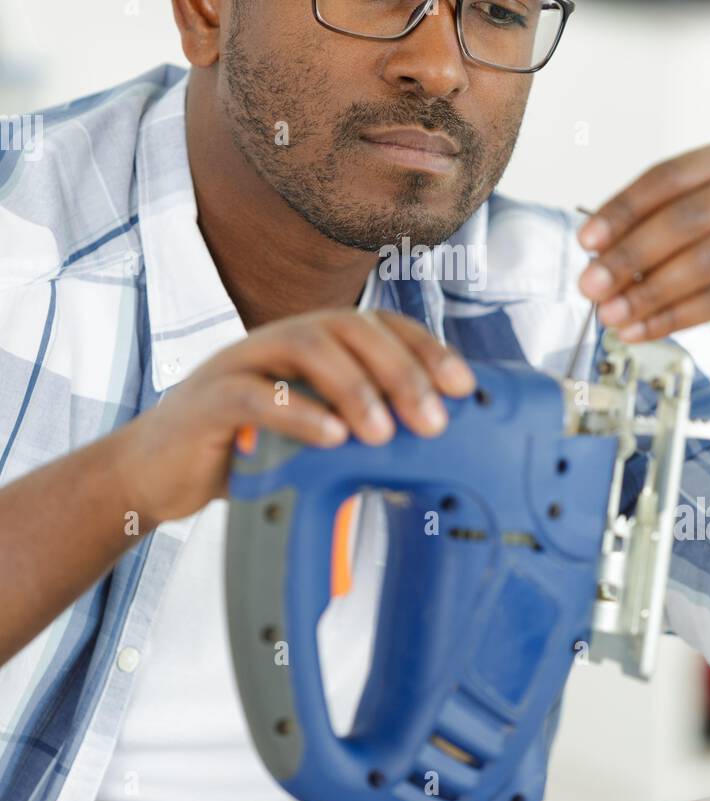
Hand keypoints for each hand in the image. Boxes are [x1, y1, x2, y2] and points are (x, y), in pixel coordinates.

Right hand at [114, 308, 475, 524]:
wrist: (155, 473)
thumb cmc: (241, 451)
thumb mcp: (310, 436)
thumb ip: (356, 428)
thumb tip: (429, 443)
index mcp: (311, 344)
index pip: (379, 326)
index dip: (425, 348)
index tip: (463, 386)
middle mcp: (279, 340)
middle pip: (351, 329)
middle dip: (401, 371)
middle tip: (433, 420)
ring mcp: (241, 362)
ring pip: (307, 349)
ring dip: (355, 388)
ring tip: (384, 433)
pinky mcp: (208, 399)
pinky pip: (255, 394)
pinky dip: (298, 413)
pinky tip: (331, 438)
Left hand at [576, 142, 709, 356]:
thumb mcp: (706, 231)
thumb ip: (657, 235)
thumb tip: (599, 260)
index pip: (668, 177)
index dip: (622, 209)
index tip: (587, 240)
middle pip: (685, 217)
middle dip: (629, 255)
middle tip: (592, 283)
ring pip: (705, 260)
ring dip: (649, 293)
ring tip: (613, 314)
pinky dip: (676, 317)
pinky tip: (646, 328)